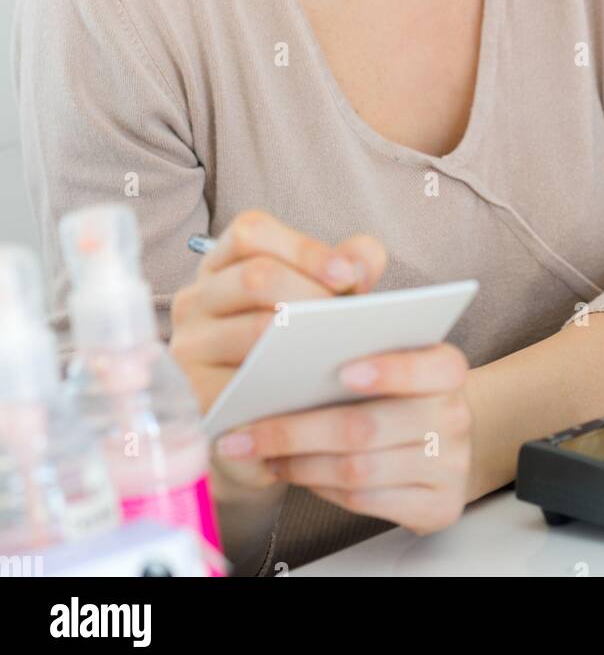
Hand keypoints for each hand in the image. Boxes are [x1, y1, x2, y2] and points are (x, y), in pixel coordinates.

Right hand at [168, 209, 386, 497]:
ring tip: (343, 352)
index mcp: (221, 266)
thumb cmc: (291, 349)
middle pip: (255, 276)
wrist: (255, 422)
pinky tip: (318, 391)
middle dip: (312, 295)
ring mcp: (187, 348)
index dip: (303, 248)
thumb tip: (365, 258)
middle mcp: (194, 299)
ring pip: (253, 330)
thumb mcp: (315, 302)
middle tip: (348, 321)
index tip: (347, 273)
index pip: (251, 232)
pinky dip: (288, 385)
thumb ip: (344, 271)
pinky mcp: (195, 396)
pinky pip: (246, 386)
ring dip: (306, 341)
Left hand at [214, 341, 472, 534]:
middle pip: (366, 426)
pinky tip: (295, 472)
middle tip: (246, 432)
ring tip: (259, 453)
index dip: (388, 371)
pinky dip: (320, 488)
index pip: (428, 367)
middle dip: (296, 431)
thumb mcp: (393, 358)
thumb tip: (290, 349)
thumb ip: (357, 348)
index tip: (341, 373)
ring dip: (298, 463)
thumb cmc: (402, 392)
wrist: (442, 442)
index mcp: (447, 369)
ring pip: (357, 469)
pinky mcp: (436, 507)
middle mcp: (454, 417)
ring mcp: (449, 466)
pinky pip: (364, 500)